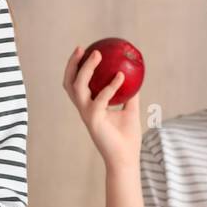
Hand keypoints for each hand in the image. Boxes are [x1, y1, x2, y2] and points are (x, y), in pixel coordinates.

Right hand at [63, 45, 141, 171]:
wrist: (126, 158)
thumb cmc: (127, 137)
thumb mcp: (130, 110)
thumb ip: (129, 94)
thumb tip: (136, 76)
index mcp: (89, 106)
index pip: (76, 83)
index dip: (76, 67)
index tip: (84, 51)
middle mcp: (84, 109)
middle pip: (69, 83)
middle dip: (73, 64)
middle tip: (83, 48)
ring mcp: (87, 115)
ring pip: (79, 87)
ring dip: (86, 69)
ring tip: (98, 55)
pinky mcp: (94, 121)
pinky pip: (101, 99)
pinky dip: (110, 86)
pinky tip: (121, 76)